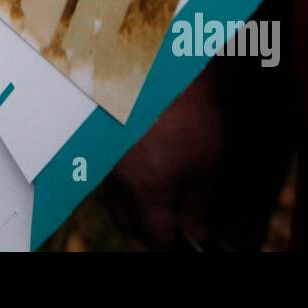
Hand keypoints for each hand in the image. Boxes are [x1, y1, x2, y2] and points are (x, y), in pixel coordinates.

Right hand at [102, 65, 222, 249]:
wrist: (163, 68)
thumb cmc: (188, 113)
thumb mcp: (207, 164)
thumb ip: (199, 205)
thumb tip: (196, 232)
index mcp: (145, 190)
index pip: (156, 236)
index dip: (175, 240)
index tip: (189, 234)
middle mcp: (117, 181)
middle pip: (127, 224)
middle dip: (149, 227)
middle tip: (174, 215)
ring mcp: (105, 162)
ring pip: (114, 202)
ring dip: (135, 204)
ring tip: (159, 188)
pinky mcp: (100, 145)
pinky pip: (108, 177)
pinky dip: (125, 181)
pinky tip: (144, 165)